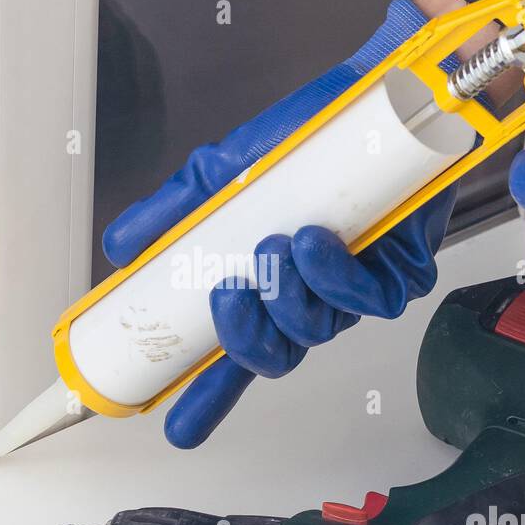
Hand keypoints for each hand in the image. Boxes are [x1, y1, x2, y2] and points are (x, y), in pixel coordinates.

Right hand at [103, 0, 459, 447]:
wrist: (373, 95)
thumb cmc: (305, 139)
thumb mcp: (221, 171)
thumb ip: (172, 212)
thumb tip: (120, 250)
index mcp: (266, 287)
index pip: (234, 357)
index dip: (208, 398)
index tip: (177, 429)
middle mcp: (309, 297)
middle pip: (277, 357)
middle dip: (246, 340)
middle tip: (228, 296)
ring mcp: (357, 290)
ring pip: (320, 330)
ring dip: (291, 298)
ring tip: (277, 247)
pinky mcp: (403, 274)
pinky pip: (372, 302)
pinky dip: (337, 278)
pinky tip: (314, 243)